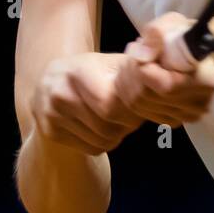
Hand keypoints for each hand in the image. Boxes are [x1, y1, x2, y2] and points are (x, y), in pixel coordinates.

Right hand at [31, 52, 145, 155]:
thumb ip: (134, 73)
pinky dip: (103, 142)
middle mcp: (60, 93)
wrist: (51, 81)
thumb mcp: (111, 63)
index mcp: (78, 71)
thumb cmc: (92, 71)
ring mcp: (51, 115)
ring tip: (115, 119)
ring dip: (117, 134)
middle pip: (108, 127)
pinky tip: (100, 126)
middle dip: (126, 124)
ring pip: (102, 141)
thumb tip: (162, 82)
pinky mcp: (50, 132)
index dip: (130, 110)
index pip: (110, 106)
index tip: (139, 106)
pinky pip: (91, 149)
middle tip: (129, 114)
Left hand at [120, 12, 213, 126]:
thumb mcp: (173, 23)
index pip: (165, 86)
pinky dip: (131, 91)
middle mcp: (199, 105)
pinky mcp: (173, 120)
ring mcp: (186, 116)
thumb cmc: (184, 36)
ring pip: (138, 104)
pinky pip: (139, 110)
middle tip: (136, 51)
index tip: (139, 48)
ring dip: (128, 78)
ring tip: (137, 60)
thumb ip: (157, 32)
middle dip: (132, 70)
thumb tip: (142, 53)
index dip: (143, 68)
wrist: (195, 53)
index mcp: (206, 81)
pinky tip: (139, 76)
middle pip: (146, 96)